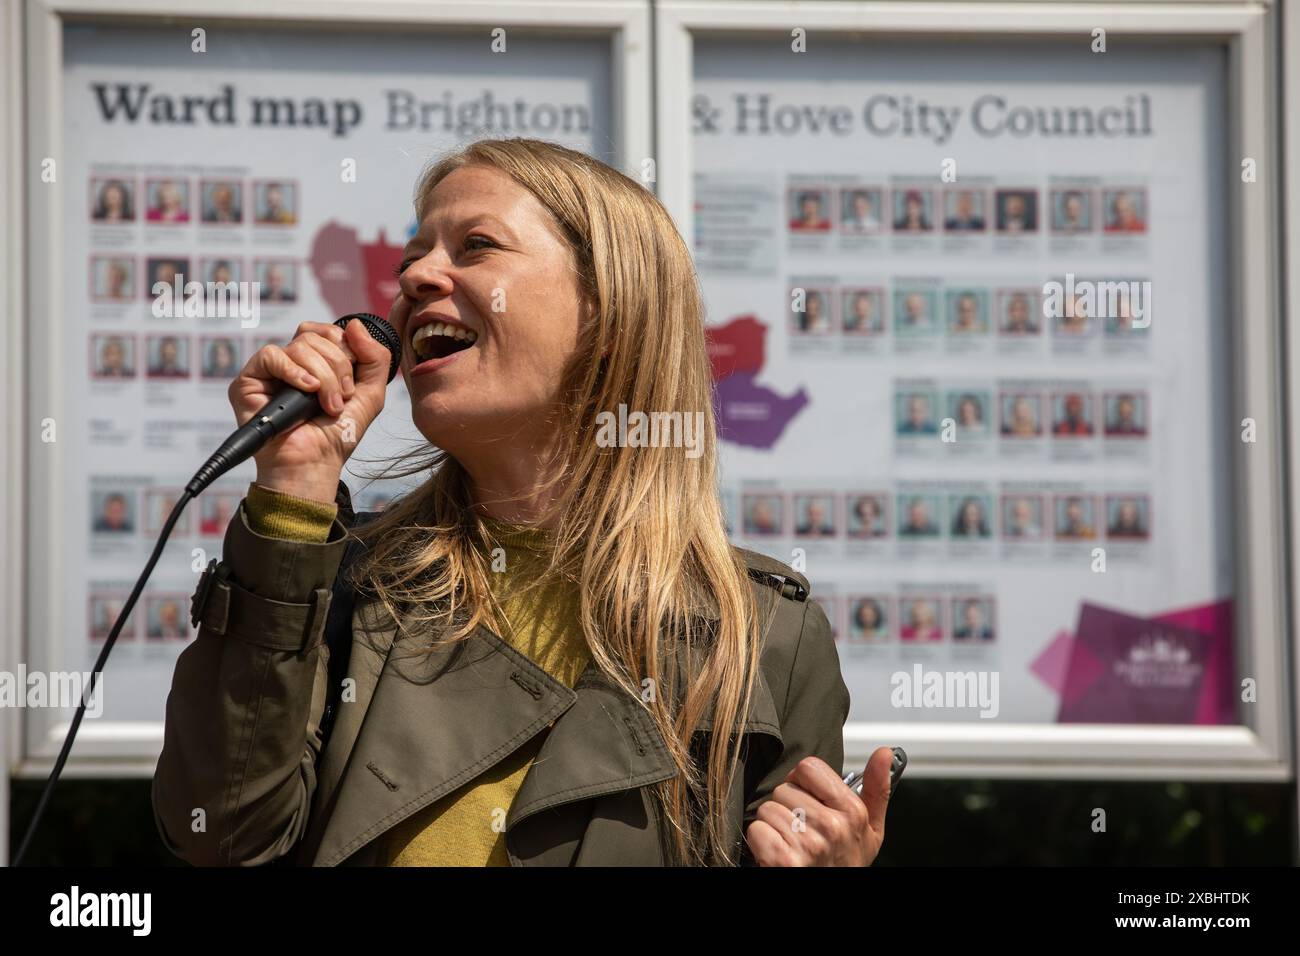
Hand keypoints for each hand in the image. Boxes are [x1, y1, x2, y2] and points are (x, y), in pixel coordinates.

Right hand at [228, 319, 391, 502]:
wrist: (316, 463)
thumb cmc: (337, 435)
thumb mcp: (370, 393)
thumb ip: (374, 357)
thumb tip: (355, 324)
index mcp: (316, 363)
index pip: (328, 331)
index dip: (345, 348)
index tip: (351, 382)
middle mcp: (291, 363)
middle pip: (315, 335)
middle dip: (338, 366)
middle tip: (340, 398)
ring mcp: (269, 372)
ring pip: (299, 345)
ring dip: (323, 377)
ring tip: (326, 405)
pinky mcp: (248, 382)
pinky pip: (271, 355)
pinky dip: (294, 371)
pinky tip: (307, 390)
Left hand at [744, 746, 893, 865]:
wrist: (835, 893)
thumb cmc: (847, 863)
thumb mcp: (870, 829)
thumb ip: (877, 789)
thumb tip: (885, 751)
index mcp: (853, 812)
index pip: (808, 767)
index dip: (803, 782)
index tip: (809, 800)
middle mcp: (832, 826)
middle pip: (784, 789)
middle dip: (787, 807)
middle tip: (801, 829)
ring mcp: (808, 844)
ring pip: (768, 809)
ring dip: (773, 826)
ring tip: (791, 842)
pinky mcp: (784, 860)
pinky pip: (757, 830)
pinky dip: (761, 842)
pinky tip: (779, 852)